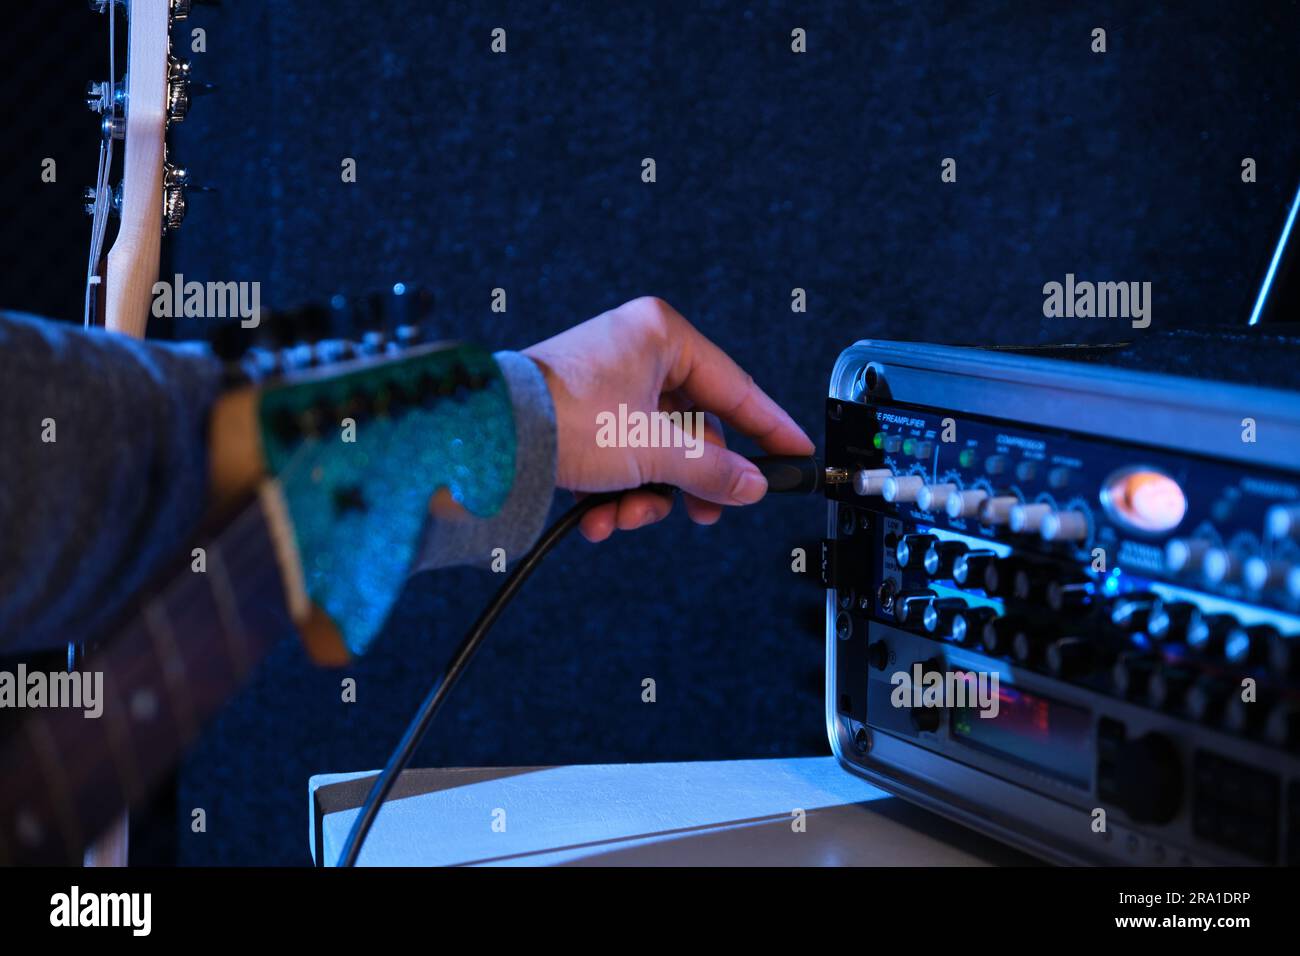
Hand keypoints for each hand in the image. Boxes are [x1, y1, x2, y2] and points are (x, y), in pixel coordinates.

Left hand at [523, 297, 813, 541]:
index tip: (795, 452)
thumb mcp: (653, 450)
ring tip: (624, 517)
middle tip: (705, 514)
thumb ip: (711, 470)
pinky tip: (596, 516)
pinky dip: (614, 491)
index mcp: (660, 335)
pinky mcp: (581, 412)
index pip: (735, 387)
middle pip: (692, 428)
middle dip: (688, 481)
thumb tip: (751, 485)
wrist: (484, 439)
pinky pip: (620, 454)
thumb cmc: (562, 419)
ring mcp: (606, 381)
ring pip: (655, 449)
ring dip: (645, 495)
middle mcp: (635, 350)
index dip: (769, 427)